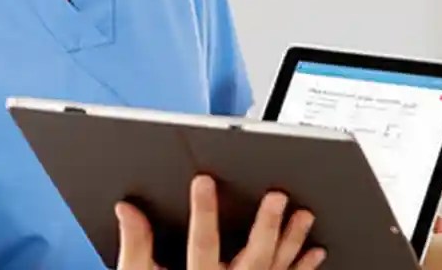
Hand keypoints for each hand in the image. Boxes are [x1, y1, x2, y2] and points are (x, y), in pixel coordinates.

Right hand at [115, 175, 326, 269]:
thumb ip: (137, 246)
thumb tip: (127, 209)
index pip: (202, 244)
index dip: (203, 212)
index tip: (204, 181)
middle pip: (252, 258)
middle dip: (266, 226)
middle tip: (277, 197)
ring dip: (292, 243)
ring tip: (304, 215)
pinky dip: (301, 268)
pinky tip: (314, 251)